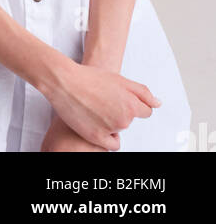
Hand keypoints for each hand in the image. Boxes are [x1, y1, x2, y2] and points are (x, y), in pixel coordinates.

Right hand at [44, 58, 158, 150]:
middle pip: (129, 121)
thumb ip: (143, 93)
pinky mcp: (97, 137)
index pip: (145, 112)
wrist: (66, 82)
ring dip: (111, 123)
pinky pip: (111, 145)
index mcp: (132, 105)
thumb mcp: (121, 79)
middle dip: (119, 112)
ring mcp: (110, 129)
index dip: (132, 104)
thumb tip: (157, 103)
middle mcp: (124, 119)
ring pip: (119, 131)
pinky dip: (106, 137)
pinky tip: (96, 123)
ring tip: (95, 108)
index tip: (120, 100)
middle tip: (103, 101)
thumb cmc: (90, 78)